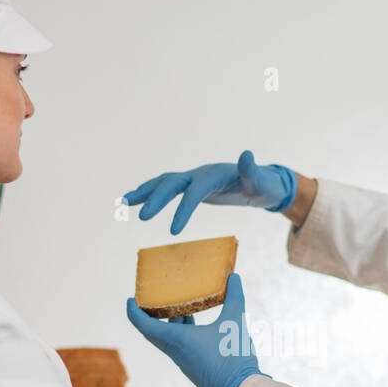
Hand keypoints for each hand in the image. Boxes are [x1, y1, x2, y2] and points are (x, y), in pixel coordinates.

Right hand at [122, 150, 296, 234]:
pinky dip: (150, 193)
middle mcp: (200, 174)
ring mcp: (194, 178)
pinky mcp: (191, 185)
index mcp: (214, 175)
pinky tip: (135, 201)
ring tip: (124, 203)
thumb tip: (247, 154)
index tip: (174, 231)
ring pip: (164, 183)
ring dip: (144, 192)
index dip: (183, 209)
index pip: (194, 192)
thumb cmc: (263, 186)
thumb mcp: (261, 182)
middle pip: (173, 183)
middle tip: (142, 217)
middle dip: (157, 199)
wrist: (262, 183)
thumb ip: (252, 171)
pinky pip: (167, 188)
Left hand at [126, 273, 264, 386]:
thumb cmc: (232, 356)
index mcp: (177, 340)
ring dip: (172, 323)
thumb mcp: (235, 322)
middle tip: (156, 299)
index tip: (129, 301)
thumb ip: (234, 297)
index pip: (145, 326)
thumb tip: (233, 277)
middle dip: (154, 314)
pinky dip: (183, 333)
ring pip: (170, 340)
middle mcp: (176, 352)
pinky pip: (181, 347)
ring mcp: (185, 362)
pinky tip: (197, 326)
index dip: (134, 313)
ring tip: (181, 307)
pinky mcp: (195, 368)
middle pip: (156, 332)